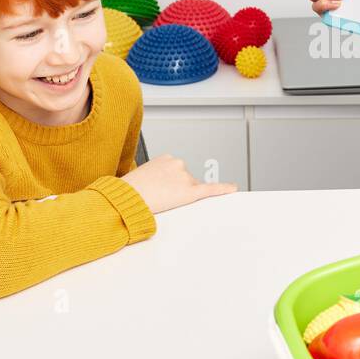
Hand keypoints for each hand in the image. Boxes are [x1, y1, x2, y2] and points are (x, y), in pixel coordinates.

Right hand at [121, 154, 236, 212]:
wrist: (127, 198)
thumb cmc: (129, 190)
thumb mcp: (141, 175)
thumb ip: (155, 176)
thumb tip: (159, 186)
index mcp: (166, 158)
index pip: (177, 172)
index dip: (170, 183)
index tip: (163, 188)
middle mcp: (178, 164)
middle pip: (186, 180)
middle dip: (176, 190)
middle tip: (159, 197)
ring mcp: (184, 177)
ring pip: (191, 189)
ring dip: (180, 197)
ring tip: (162, 200)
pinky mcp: (190, 192)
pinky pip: (210, 189)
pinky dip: (223, 189)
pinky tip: (232, 189)